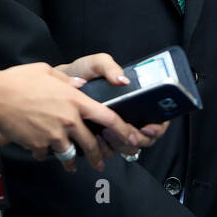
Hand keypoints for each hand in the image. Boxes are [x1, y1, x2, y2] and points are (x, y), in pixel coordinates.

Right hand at [0, 61, 142, 171]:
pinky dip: (45, 152)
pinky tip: (41, 149)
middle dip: (98, 155)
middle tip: (102, 162)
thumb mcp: (48, 72)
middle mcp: (68, 120)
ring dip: (72, 161)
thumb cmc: (20, 80)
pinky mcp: (39, 145)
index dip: (123, 130)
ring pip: (70, 153)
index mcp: (75, 100)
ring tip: (72, 166)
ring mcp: (54, 135)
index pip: (107, 117)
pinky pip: (46, 153)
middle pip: (91, 143)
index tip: (132, 139)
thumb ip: (67, 80)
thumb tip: (79, 85)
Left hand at [53, 52, 169, 154]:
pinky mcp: (100, 141)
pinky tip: (96, 136)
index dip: (158, 127)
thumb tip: (123, 80)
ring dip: (119, 143)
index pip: (157, 119)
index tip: (148, 127)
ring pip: (128, 148)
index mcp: (134, 101)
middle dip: (136, 137)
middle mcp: (128, 117)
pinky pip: (110, 152)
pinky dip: (105, 148)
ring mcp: (115, 131)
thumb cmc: (80, 74)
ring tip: (104, 131)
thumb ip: (109, 66)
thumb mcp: (96, 64)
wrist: (58, 85)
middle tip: (122, 129)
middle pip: (145, 138)